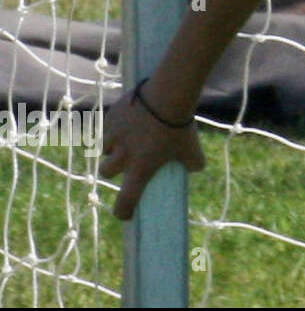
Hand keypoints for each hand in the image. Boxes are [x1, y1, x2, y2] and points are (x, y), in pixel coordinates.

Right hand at [99, 88, 204, 220]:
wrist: (167, 95)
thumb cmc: (180, 126)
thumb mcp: (192, 149)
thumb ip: (193, 163)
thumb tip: (195, 168)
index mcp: (141, 168)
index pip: (126, 199)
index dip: (123, 210)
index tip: (124, 215)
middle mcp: (122, 155)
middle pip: (105, 171)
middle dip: (112, 169)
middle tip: (123, 163)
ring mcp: (114, 136)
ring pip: (104, 147)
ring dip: (112, 147)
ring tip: (126, 138)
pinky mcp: (111, 117)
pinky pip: (108, 125)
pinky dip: (115, 126)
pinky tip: (128, 119)